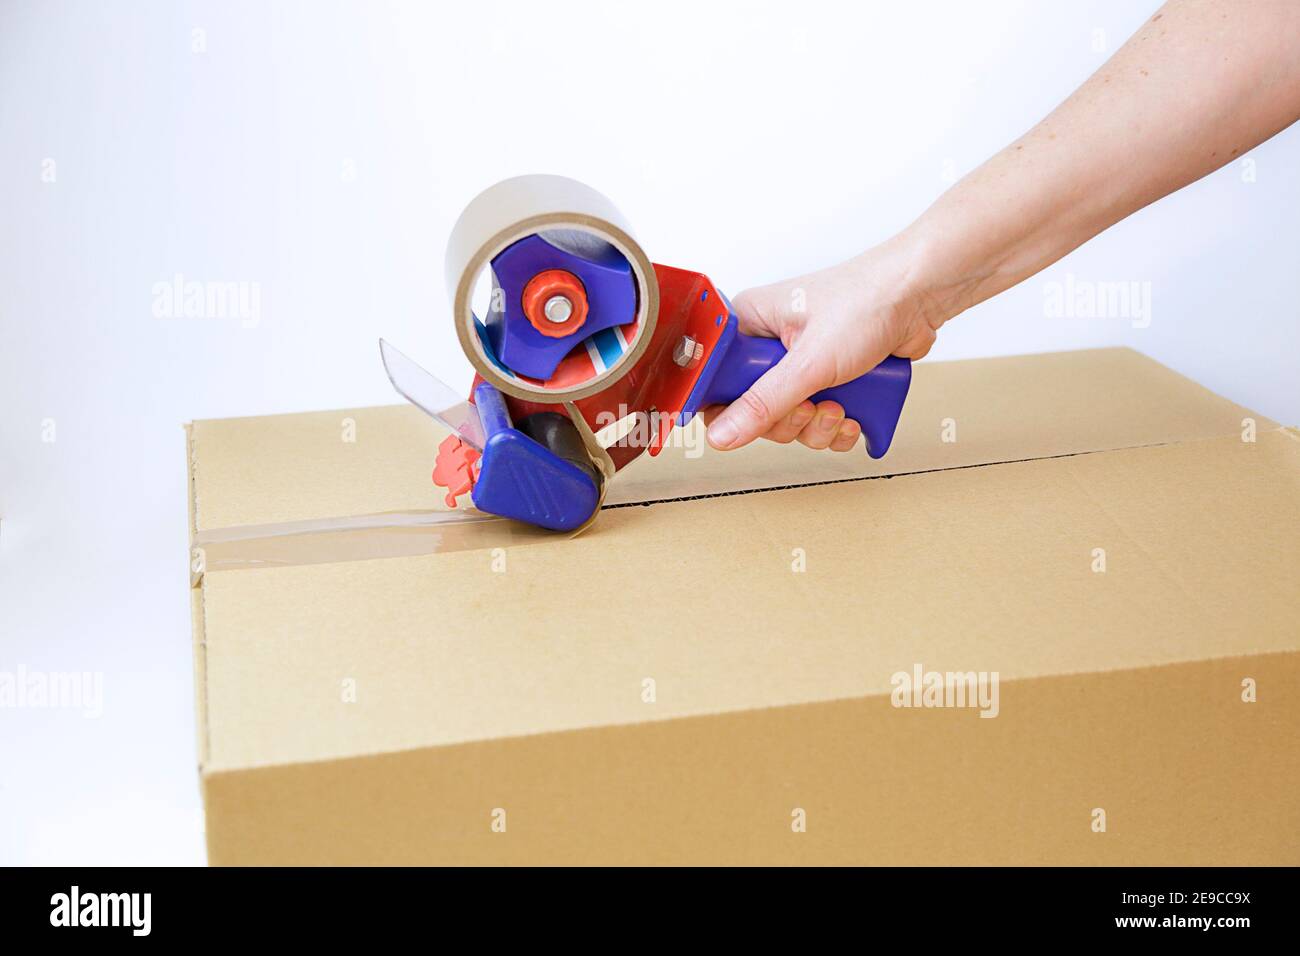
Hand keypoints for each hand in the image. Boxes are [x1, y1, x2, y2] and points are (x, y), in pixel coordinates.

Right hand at [703, 235, 946, 451]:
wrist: (921, 295)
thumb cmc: (866, 302)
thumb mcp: (808, 361)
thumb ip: (763, 403)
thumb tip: (721, 436)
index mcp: (749, 326)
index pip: (715, 379)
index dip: (729, 407)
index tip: (752, 419)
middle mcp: (770, 346)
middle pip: (754, 410)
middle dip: (788, 420)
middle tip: (810, 407)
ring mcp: (802, 364)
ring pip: (790, 421)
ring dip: (817, 427)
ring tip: (839, 407)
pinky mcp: (831, 379)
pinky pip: (819, 421)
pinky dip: (837, 427)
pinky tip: (854, 415)